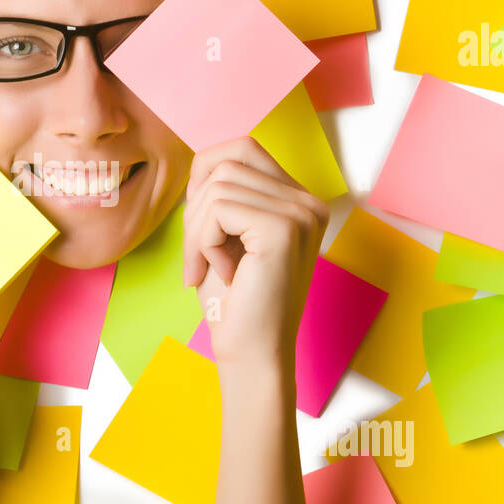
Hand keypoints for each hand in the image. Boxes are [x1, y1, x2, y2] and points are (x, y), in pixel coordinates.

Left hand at [182, 137, 328, 384]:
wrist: (254, 354)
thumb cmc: (234, 302)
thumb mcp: (222, 236)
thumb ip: (220, 196)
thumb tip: (201, 160)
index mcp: (298, 201)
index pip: (243, 149)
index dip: (205, 177)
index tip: (200, 227)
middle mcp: (308, 202)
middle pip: (226, 164)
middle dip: (195, 211)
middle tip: (197, 259)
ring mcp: (301, 213)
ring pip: (217, 186)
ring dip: (196, 232)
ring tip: (207, 268)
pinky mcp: (284, 229)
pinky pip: (219, 209)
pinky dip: (203, 242)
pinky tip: (219, 274)